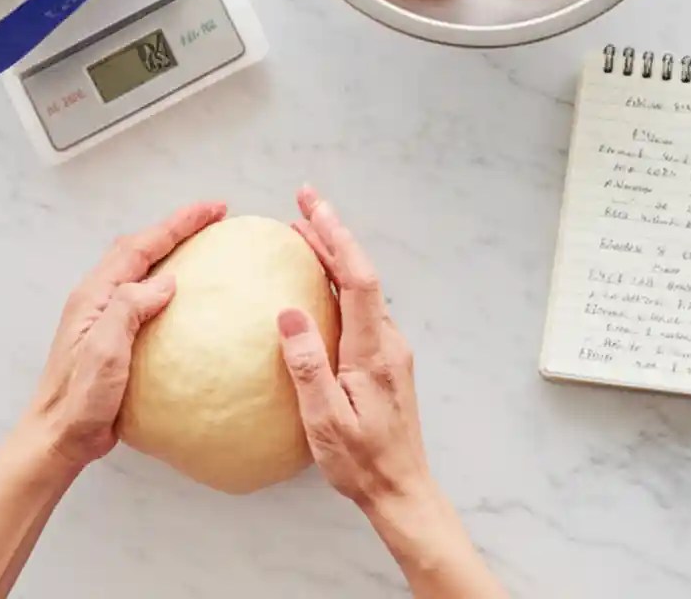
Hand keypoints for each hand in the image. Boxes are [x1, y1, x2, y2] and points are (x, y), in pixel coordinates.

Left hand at [24, 201, 226, 470]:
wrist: (59, 436)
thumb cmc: (78, 399)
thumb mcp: (105, 350)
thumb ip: (130, 308)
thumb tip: (167, 281)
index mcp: (94, 295)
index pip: (141, 246)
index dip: (178, 224)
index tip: (213, 210)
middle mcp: (98, 300)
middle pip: (140, 249)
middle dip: (176, 229)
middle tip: (213, 219)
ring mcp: (105, 319)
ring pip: (141, 271)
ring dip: (172, 253)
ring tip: (205, 248)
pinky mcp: (115, 339)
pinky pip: (145, 300)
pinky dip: (169, 286)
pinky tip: (188, 299)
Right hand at [277, 186, 429, 507]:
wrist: (402, 490)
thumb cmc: (362, 463)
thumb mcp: (326, 421)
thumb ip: (308, 367)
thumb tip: (289, 314)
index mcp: (372, 352)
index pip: (357, 279)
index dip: (336, 237)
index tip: (312, 207)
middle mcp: (387, 343)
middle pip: (361, 273)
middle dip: (332, 233)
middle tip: (303, 201)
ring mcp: (389, 350)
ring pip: (361, 289)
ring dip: (335, 256)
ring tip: (303, 234)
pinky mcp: (384, 360)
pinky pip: (360, 308)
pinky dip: (338, 283)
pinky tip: (318, 284)